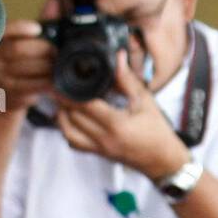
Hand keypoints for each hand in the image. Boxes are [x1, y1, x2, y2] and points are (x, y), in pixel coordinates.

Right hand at [0, 0, 62, 112]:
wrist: (7, 96)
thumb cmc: (21, 64)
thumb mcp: (30, 41)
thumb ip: (42, 22)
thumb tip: (54, 0)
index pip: (5, 29)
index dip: (21, 28)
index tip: (37, 28)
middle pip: (18, 49)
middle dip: (42, 50)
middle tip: (56, 52)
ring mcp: (0, 75)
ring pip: (26, 68)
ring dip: (46, 67)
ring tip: (56, 66)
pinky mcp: (10, 92)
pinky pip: (31, 85)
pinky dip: (46, 82)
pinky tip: (53, 81)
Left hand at [54, 50, 188, 178]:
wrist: (161, 160)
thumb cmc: (156, 131)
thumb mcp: (145, 101)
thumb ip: (128, 79)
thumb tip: (118, 57)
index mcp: (117, 124)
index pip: (86, 106)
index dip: (70, 92)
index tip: (60, 81)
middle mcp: (105, 139)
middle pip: (73, 118)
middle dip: (63, 101)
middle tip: (57, 86)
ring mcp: (100, 148)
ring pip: (69, 133)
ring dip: (62, 117)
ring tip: (60, 101)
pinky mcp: (99, 153)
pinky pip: (75, 144)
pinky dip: (68, 131)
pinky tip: (69, 119)